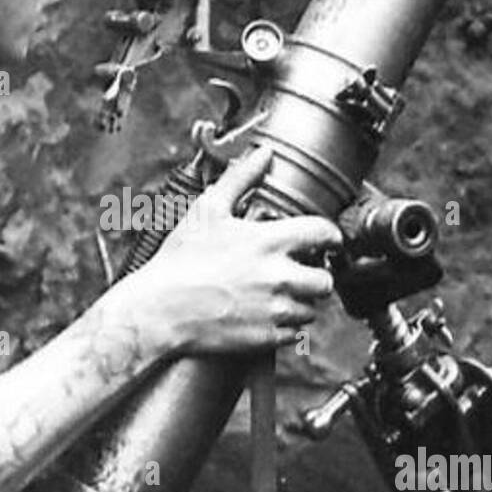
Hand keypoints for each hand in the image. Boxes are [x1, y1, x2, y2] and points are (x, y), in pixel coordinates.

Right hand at [126, 146, 341, 354]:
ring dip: (301, 302)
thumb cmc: (181, 260)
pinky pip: (294, 334)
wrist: (160, 309)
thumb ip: (241, 178)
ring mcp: (275, 310)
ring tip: (278, 295)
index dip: (330, 236)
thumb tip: (263, 155)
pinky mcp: (267, 337)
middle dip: (315, 275)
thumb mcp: (208, 210)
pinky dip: (285, 326)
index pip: (325, 234)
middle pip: (325, 280)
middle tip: (299, 273)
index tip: (327, 240)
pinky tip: (265, 314)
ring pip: (312, 309)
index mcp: (270, 242)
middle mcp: (279, 277)